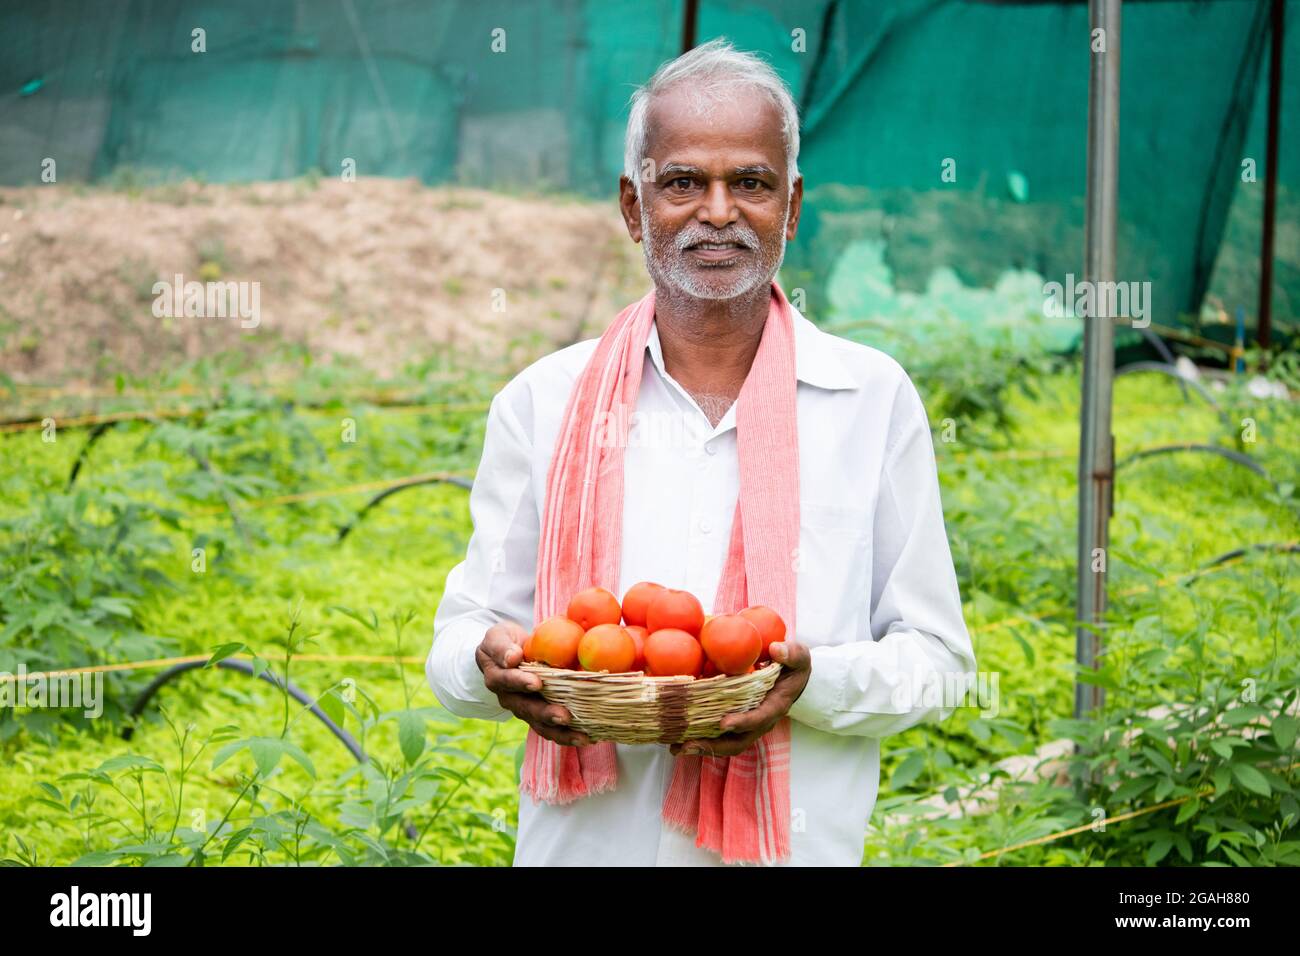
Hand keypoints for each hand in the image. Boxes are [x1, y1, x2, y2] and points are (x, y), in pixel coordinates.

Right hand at [477, 620, 594, 746]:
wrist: (508, 655)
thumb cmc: (504, 642)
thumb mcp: (497, 636)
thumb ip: (501, 646)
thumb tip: (512, 658)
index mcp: (497, 678)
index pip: (507, 681)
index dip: (521, 682)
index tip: (536, 683)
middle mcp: (509, 698)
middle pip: (527, 709)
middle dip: (546, 714)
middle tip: (564, 717)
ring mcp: (524, 709)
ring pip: (540, 725)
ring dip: (560, 733)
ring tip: (581, 737)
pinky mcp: (537, 716)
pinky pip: (551, 729)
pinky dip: (567, 736)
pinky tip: (587, 738)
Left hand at [668, 640, 811, 757]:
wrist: (794, 681)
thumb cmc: (794, 667)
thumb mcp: (799, 657)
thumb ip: (791, 653)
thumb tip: (776, 649)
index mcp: (775, 706)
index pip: (759, 718)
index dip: (742, 722)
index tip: (724, 723)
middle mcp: (760, 722)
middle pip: (737, 742)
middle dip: (713, 746)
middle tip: (687, 745)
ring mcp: (748, 726)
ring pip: (726, 744)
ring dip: (702, 747)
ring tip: (676, 747)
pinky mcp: (737, 722)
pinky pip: (719, 737)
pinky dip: (700, 738)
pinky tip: (678, 737)